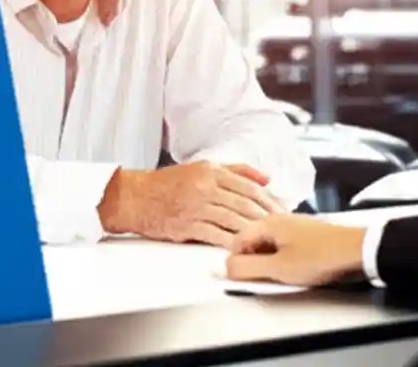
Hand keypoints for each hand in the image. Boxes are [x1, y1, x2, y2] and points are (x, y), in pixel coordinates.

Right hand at [98, 161, 283, 246]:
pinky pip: (215, 235)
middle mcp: (205, 186)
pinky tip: (243, 249)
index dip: (269, 200)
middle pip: (245, 204)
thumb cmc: (167, 184)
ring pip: (233, 220)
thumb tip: (266, 178)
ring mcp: (196, 206)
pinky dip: (231, 242)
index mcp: (211, 171)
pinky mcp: (187, 225)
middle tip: (281, 229)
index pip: (249, 186)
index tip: (282, 211)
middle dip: (267, 218)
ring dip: (253, 232)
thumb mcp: (201, 168)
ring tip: (267, 240)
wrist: (135, 197)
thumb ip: (235, 170)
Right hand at [225, 214, 367, 286]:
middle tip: (265, 278)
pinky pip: (284, 249)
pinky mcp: (306, 237)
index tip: (241, 277)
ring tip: (283, 276)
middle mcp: (279, 220)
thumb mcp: (278, 269)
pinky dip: (284, 261)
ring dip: (269, 263)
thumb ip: (247, 268)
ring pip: (269, 247)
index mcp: (268, 223)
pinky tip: (295, 272)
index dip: (236, 261)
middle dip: (253, 262)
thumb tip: (227, 268)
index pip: (236, 240)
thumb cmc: (322, 256)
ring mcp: (294, 227)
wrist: (359, 252)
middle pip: (252, 243)